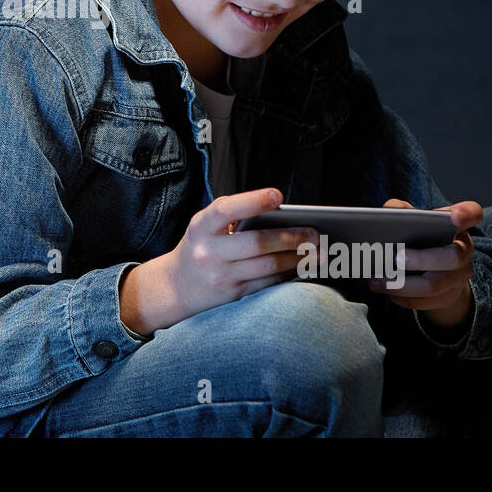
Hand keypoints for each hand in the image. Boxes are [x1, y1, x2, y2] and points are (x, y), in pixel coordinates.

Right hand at [120, 188, 318, 334]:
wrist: (175, 286)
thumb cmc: (199, 247)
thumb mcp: (204, 226)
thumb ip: (233, 217)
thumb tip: (279, 216)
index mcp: (201, 226)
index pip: (227, 210)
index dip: (253, 201)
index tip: (278, 197)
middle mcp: (209, 251)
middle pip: (256, 243)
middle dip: (290, 237)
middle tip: (315, 233)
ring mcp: (221, 276)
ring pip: (267, 265)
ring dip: (297, 257)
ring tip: (316, 251)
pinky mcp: (233, 294)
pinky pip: (267, 282)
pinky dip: (287, 273)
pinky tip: (301, 265)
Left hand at [369, 198, 480, 328]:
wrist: (434, 268)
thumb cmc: (421, 237)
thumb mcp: (412, 220)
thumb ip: (401, 210)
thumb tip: (388, 212)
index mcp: (456, 226)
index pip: (472, 214)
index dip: (466, 214)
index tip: (452, 216)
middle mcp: (463, 251)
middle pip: (453, 257)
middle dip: (423, 259)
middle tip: (397, 258)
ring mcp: (459, 276)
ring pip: (434, 285)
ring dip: (402, 285)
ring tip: (379, 280)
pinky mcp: (449, 296)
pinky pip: (426, 302)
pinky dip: (403, 298)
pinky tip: (387, 291)